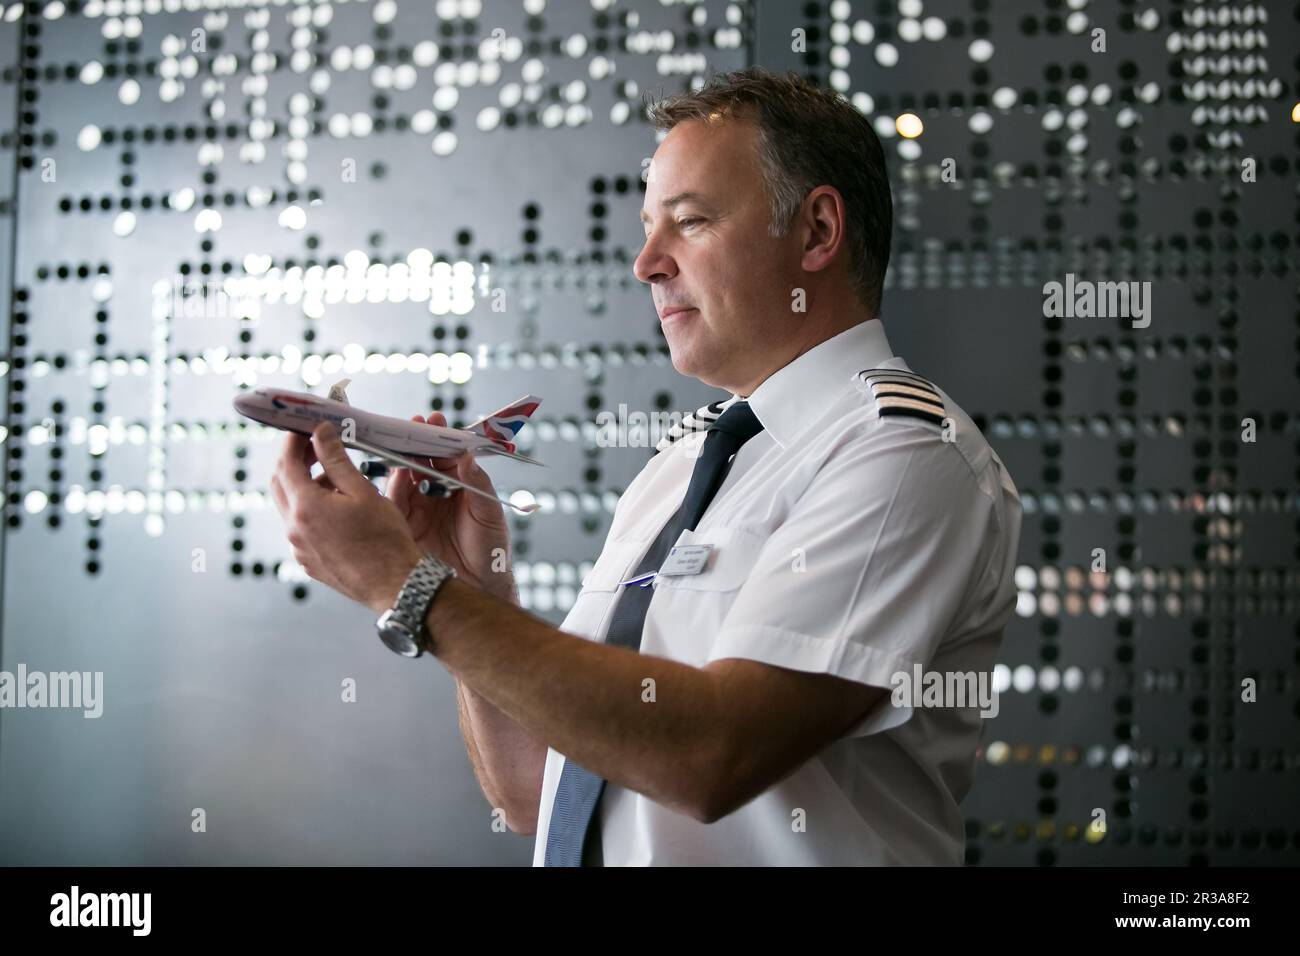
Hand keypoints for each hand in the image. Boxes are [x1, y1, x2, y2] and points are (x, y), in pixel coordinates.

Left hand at [270, 423, 424, 614]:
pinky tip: (338, 509)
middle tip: (317, 447)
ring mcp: (299, 548)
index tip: (305, 428)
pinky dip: (311, 510)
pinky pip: (300, 528)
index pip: (285, 463)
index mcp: (306, 507)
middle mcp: (294, 529)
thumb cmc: (385, 540)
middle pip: (280, 483)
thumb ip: (336, 459)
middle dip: (294, 460)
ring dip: (305, 486)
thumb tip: (320, 433)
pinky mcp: (307, 561)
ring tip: (336, 480)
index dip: (292, 441)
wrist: (395, 584)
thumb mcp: (363, 491)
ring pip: (290, 506)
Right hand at [385, 411, 517, 602]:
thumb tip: (467, 457)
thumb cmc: (492, 551)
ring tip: (399, 444)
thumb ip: (478, 485)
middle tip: (408, 425)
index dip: (439, 437)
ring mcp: (419, 508)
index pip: (447, 456)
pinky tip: (396, 473)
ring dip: (401, 459)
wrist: (478, 586)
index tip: (433, 420)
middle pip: (421, 461)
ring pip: (405, 477)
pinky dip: (393, 486)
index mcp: (460, 486)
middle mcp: (436, 494)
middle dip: (414, 442)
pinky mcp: (404, 526)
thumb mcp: (489, 514)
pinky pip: (394, 502)